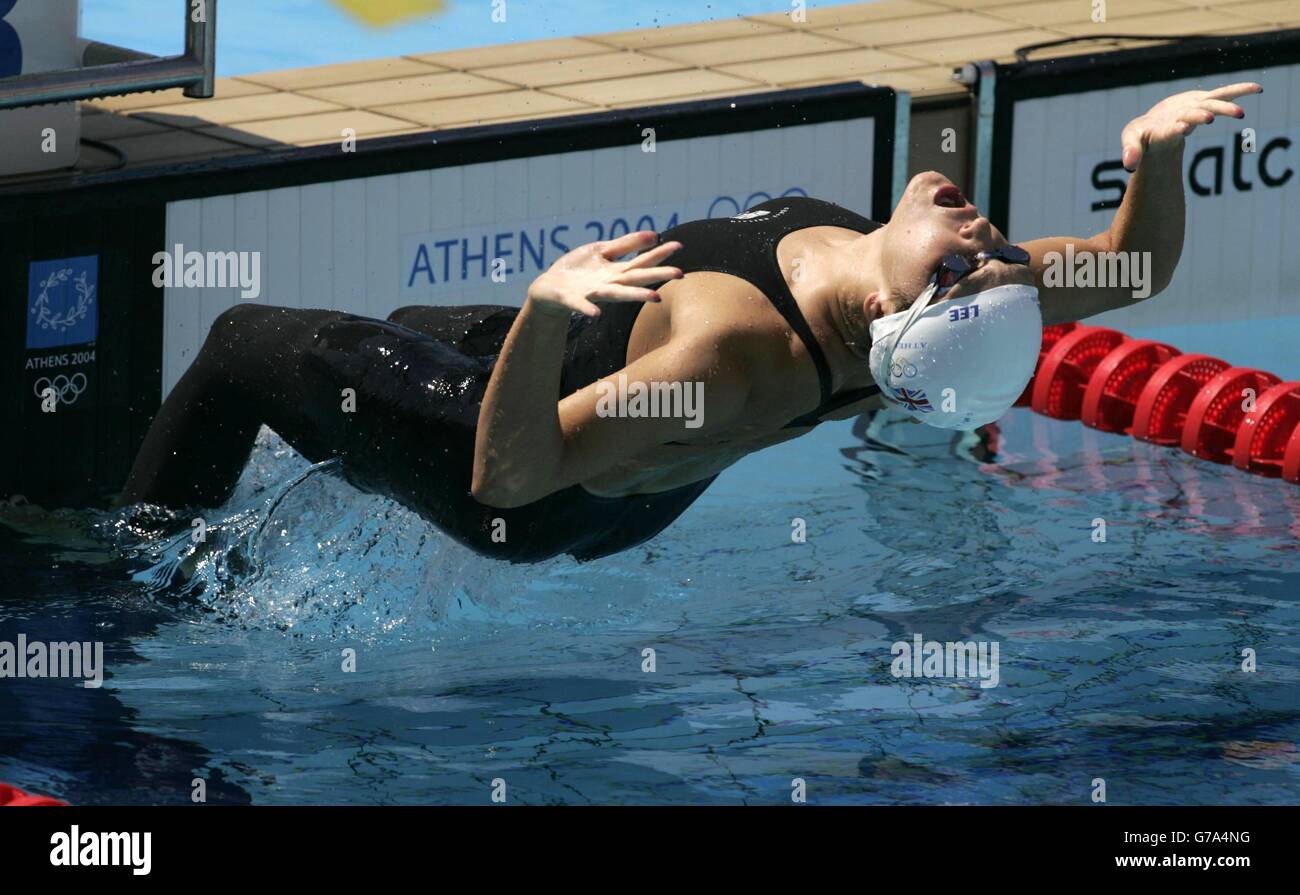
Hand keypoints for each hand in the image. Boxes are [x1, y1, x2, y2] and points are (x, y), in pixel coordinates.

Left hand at [526, 231, 683, 317]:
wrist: (548, 288)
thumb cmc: (577, 270)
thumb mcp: (601, 251)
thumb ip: (625, 244)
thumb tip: (654, 235)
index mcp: (615, 272)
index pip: (642, 261)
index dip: (659, 253)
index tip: (679, 245)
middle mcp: (609, 284)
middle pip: (636, 278)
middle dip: (657, 276)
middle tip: (680, 273)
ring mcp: (591, 293)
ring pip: (616, 294)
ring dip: (636, 296)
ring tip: (655, 297)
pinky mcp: (571, 299)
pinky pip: (580, 306)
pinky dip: (587, 309)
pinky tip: (595, 314)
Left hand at [1121, 82, 1261, 171]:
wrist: (1155, 121)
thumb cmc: (1142, 134)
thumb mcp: (1132, 142)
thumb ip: (1131, 152)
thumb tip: (1128, 167)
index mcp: (1162, 125)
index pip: (1169, 127)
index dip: (1176, 126)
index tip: (1183, 127)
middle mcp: (1179, 112)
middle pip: (1191, 113)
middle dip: (1199, 115)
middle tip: (1210, 118)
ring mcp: (1192, 105)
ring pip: (1210, 103)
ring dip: (1224, 107)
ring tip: (1240, 113)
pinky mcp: (1204, 102)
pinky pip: (1224, 95)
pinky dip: (1238, 90)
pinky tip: (1257, 88)